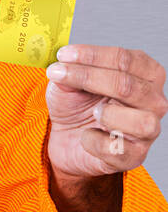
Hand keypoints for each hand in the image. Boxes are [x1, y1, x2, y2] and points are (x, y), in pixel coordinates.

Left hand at [45, 44, 166, 179]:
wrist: (66, 137)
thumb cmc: (76, 104)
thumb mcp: (69, 80)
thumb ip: (69, 70)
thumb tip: (64, 65)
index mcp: (145, 74)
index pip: (126, 59)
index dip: (93, 55)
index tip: (63, 55)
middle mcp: (154, 101)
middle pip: (129, 85)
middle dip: (89, 77)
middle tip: (57, 73)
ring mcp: (148, 131)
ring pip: (142, 122)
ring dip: (109, 114)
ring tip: (92, 111)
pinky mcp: (134, 156)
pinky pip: (118, 149)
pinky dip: (94, 141)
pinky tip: (86, 135)